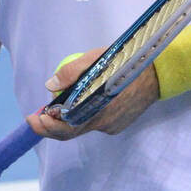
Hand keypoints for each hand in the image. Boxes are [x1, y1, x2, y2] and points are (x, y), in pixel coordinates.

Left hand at [26, 47, 159, 140]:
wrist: (158, 73)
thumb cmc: (124, 61)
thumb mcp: (96, 59)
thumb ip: (71, 72)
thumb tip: (49, 85)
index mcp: (96, 108)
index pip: (64, 128)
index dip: (44, 127)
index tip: (31, 119)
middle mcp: (103, 122)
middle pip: (69, 131)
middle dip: (50, 125)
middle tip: (36, 116)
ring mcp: (112, 126)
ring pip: (83, 124)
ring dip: (71, 115)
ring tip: (66, 98)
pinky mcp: (118, 126)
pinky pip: (96, 121)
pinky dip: (88, 112)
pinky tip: (93, 96)